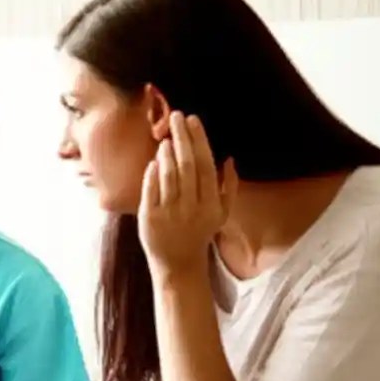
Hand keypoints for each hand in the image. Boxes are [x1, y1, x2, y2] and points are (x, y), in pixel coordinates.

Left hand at [138, 112, 237, 274]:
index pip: (205, 164)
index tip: (192, 120)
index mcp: (212, 203)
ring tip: (166, 138)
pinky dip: (152, 173)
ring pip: (169, 176)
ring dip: (167, 153)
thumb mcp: (222, 213)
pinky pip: (151, 190)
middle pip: (187, 165)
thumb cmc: (200, 233)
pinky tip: (154, 160)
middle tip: (176, 117)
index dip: (199, 140)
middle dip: (182, 138)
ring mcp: (170, 212)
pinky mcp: (150, 218)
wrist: (179, 264)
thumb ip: (229, 187)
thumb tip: (229, 158)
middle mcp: (192, 206)